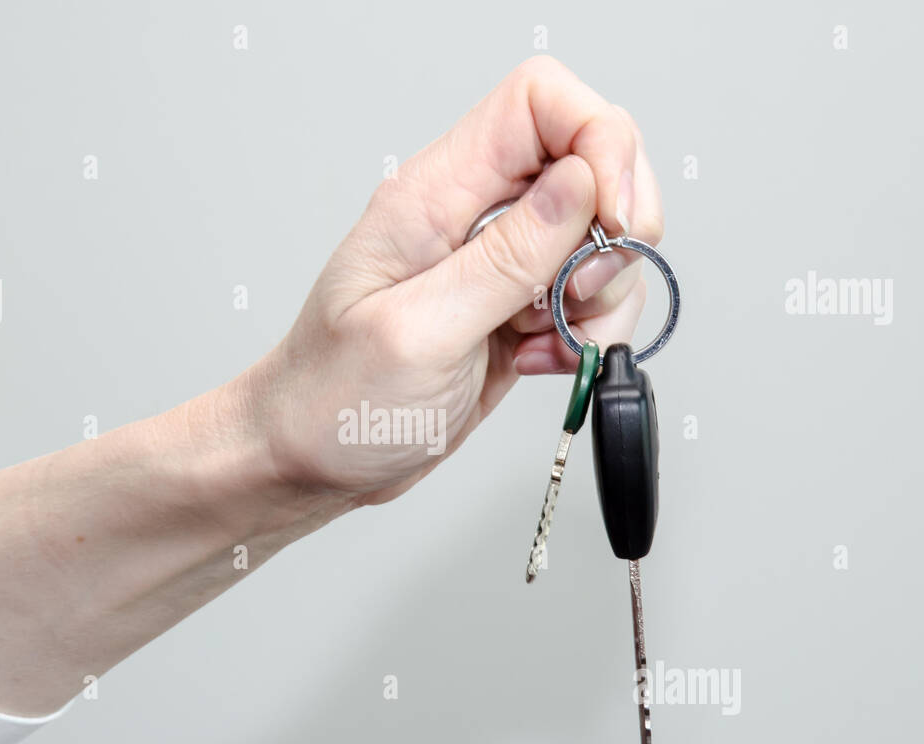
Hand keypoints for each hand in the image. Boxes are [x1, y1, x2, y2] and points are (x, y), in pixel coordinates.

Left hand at [252, 56, 664, 504]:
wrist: (306, 460)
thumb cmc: (330, 402)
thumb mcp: (417, 332)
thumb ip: (503, 259)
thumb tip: (581, 183)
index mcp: (433, 196)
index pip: (539, 102)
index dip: (597, 140)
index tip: (613, 217)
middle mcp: (470, 217)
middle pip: (589, 159)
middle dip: (617, 225)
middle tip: (583, 291)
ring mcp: (496, 264)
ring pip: (599, 236)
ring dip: (604, 294)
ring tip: (550, 343)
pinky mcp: (515, 311)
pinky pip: (588, 297)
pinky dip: (589, 333)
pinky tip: (544, 362)